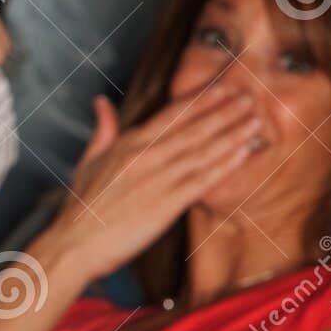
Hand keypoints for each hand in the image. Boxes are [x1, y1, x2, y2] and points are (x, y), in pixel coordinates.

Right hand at [44, 86, 263, 281]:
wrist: (75, 243)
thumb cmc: (81, 205)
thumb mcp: (88, 160)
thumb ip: (103, 129)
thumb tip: (101, 101)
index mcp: (128, 144)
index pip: (171, 114)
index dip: (201, 99)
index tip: (224, 87)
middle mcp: (145, 157)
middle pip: (193, 129)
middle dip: (224, 112)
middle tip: (250, 96)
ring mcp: (157, 180)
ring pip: (202, 151)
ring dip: (232, 135)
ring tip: (255, 121)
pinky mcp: (166, 205)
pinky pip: (202, 181)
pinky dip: (224, 165)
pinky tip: (243, 154)